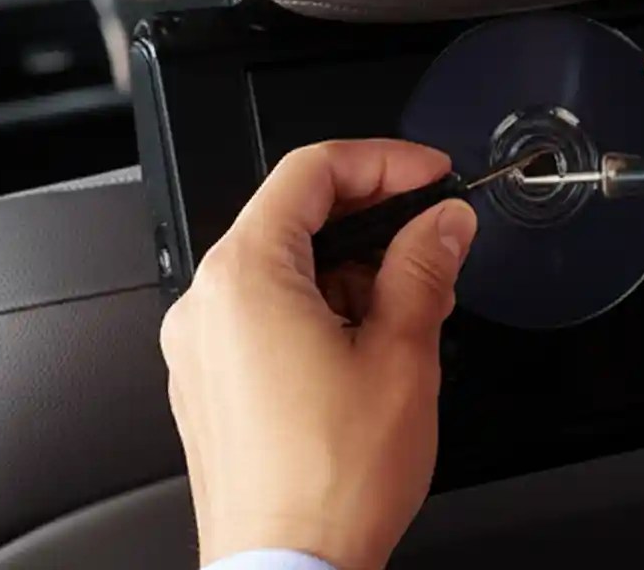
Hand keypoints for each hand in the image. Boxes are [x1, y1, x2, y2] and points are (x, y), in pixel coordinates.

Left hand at [161, 140, 476, 568]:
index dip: (382, 161)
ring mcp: (201, 348)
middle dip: (372, 222)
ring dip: (350, 271)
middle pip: (292, 219)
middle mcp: (205, 306)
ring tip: (410, 310)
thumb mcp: (401, 355)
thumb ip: (423, 268)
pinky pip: (264, 317)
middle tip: (433, 239)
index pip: (309, 172)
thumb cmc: (331, 483)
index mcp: (244, 279)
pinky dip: (319, 311)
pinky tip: (367, 346)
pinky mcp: (209, 384)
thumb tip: (442, 224)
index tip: (429, 175)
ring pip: (282, 271)